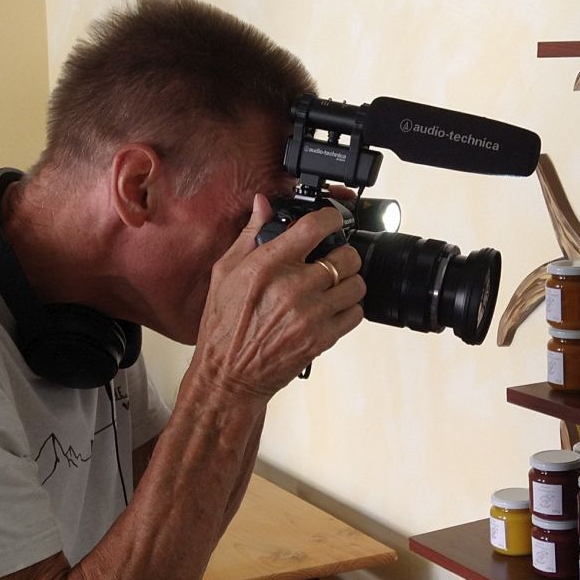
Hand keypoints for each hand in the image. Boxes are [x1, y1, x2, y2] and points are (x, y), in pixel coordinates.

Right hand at [189, 196, 365, 400]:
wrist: (229, 375)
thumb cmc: (224, 326)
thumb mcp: (225, 272)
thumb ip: (249, 234)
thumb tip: (262, 205)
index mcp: (268, 265)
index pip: (316, 226)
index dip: (330, 219)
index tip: (331, 222)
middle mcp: (292, 287)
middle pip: (346, 256)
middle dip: (341, 254)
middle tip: (331, 259)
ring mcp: (311, 314)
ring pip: (356, 284)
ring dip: (348, 282)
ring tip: (333, 285)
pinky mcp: (322, 338)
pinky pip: (355, 313)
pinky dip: (348, 309)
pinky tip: (332, 308)